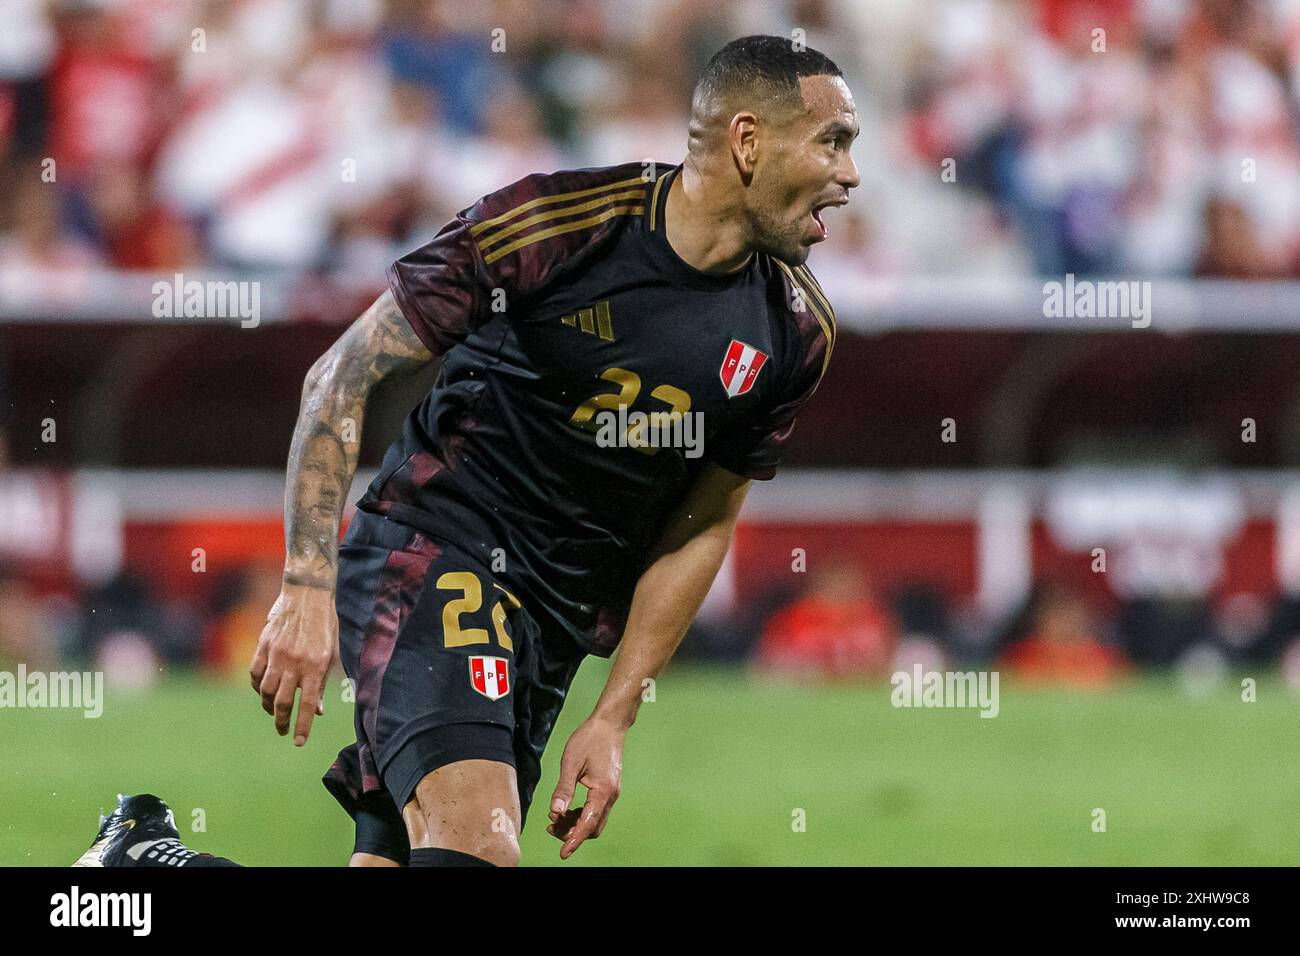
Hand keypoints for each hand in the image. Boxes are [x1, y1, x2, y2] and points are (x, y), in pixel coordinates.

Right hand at [249, 583, 337, 745]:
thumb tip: (317, 710)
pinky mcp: (263, 646)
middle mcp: (295, 662)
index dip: (302, 726)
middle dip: (282, 721)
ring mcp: (277, 654)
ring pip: (266, 690)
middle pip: (283, 702)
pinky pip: (255, 673)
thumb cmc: (325, 624)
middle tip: (283, 731)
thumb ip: (322, 682)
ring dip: (269, 706)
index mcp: (316, 665)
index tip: (297, 742)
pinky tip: (264, 691)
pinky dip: (258, 687)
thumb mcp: (331, 653)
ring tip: (274, 712)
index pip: (308, 703)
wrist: (307, 594)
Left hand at [546, 714, 625, 858]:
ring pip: (595, 821)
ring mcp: (612, 793)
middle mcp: (611, 796)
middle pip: (593, 828)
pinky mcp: (609, 789)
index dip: (574, 841)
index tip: (563, 853)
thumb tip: (555, 813)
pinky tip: (568, 810)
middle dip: (573, 834)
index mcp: (602, 792)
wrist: (609, 725)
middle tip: (552, 829)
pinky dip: (582, 816)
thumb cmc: (590, 739)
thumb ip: (563, 790)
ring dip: (577, 825)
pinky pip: (597, 811)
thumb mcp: (571, 763)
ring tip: (556, 820)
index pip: (588, 825)